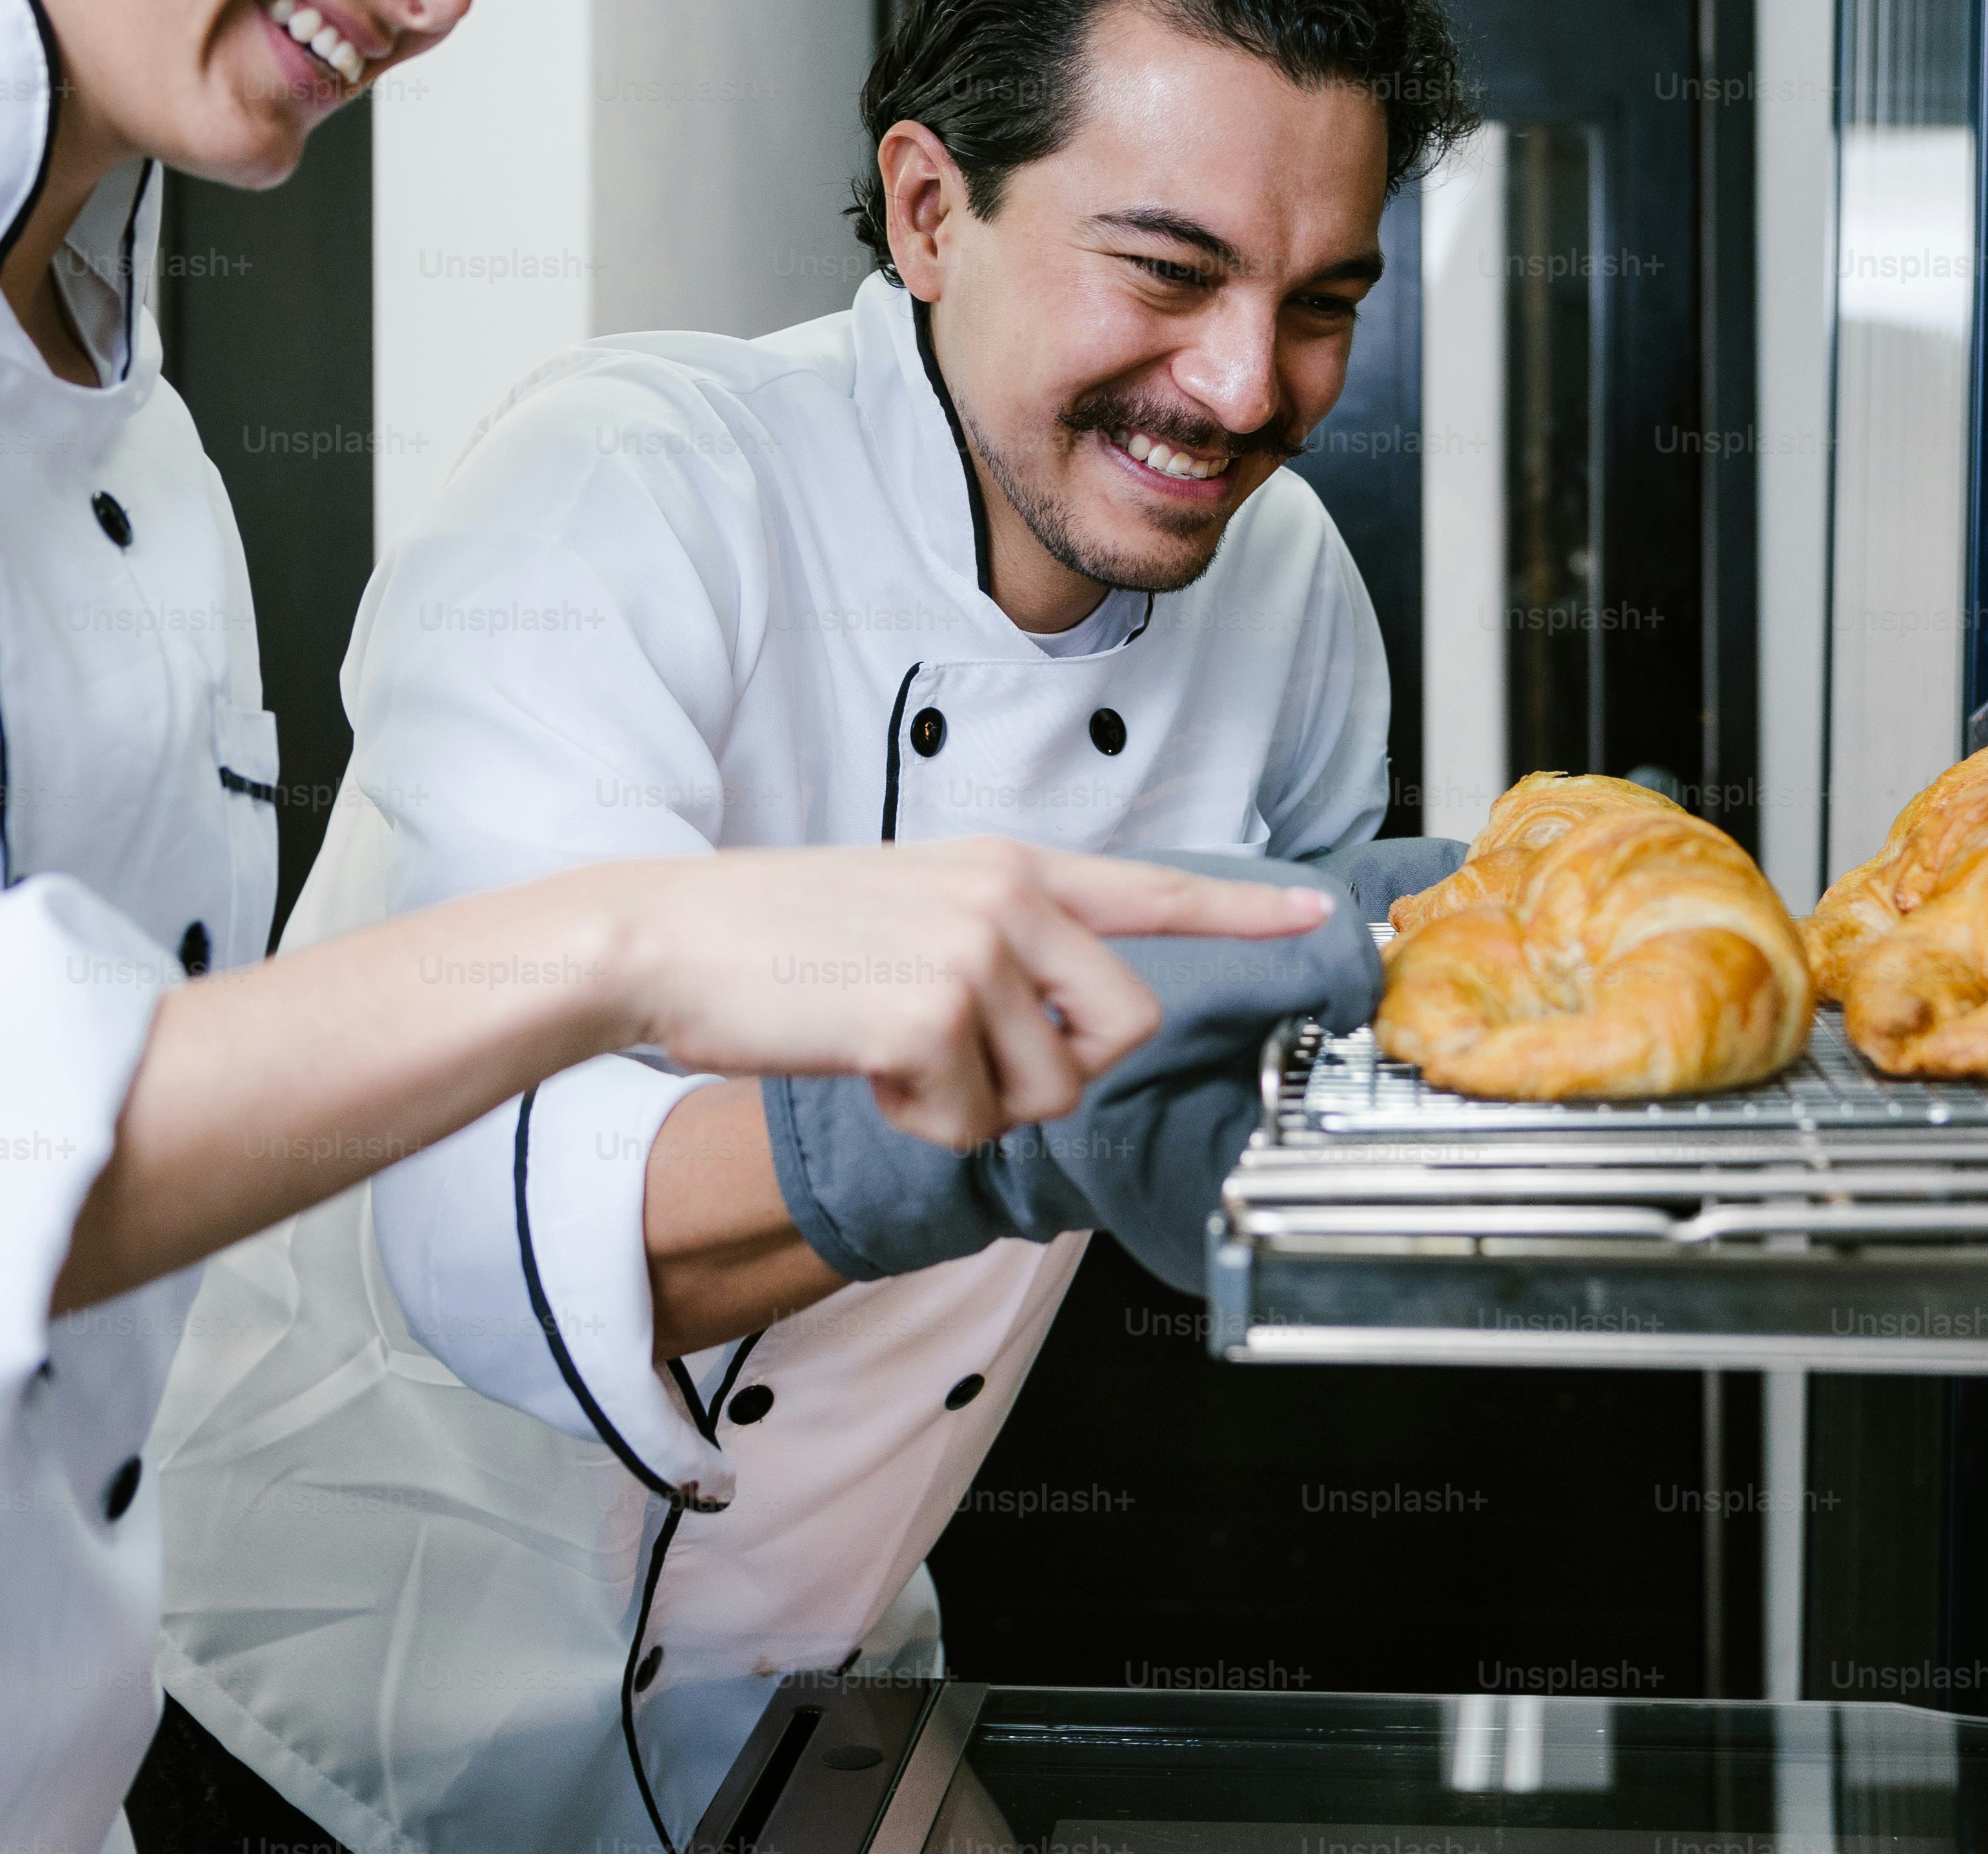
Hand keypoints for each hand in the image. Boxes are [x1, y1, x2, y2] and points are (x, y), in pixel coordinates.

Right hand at [611, 839, 1330, 1145]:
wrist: (664, 938)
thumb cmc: (776, 936)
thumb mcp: (913, 906)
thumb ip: (1000, 945)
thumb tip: (1062, 1025)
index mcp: (1011, 866)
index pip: (1156, 888)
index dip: (1248, 910)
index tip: (1323, 918)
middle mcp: (1011, 898)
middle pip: (1125, 1029)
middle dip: (1059, 1075)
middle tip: (969, 1061)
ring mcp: (976, 952)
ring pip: (1046, 1091)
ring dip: (972, 1102)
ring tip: (892, 1047)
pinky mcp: (932, 1015)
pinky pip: (973, 1122)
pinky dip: (918, 1119)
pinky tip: (860, 1063)